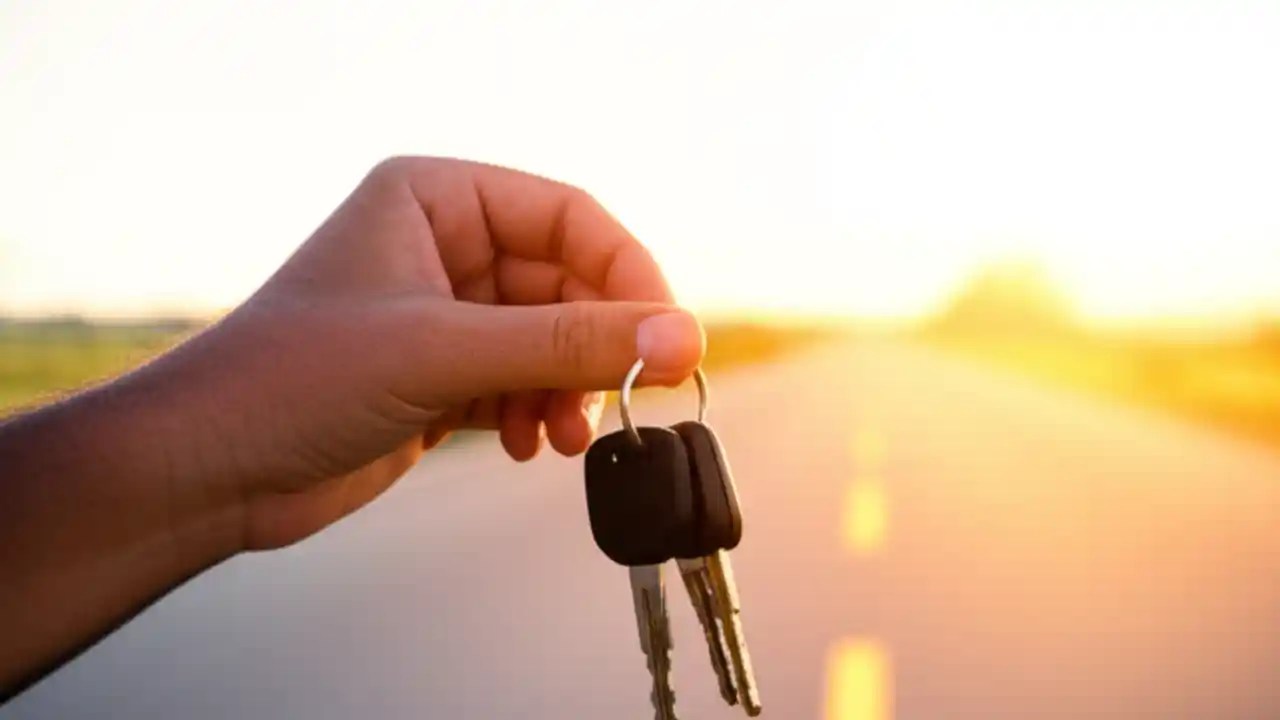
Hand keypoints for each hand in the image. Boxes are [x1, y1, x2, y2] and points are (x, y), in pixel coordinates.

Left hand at [174, 157, 704, 548]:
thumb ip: (567, 345)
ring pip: (551, 341)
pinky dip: (537, 414)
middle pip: (568, 284)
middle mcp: (444, 245)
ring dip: (569, 389)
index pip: (570, 218)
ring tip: (562, 434)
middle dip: (596, 347)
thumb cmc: (291, 381)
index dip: (628, 275)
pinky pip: (524, 383)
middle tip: (629, 397)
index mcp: (436, 197)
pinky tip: (522, 444)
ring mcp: (444, 314)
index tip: (668, 336)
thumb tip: (683, 337)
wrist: (208, 471)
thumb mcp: (441, 352)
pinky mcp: (441, 375)